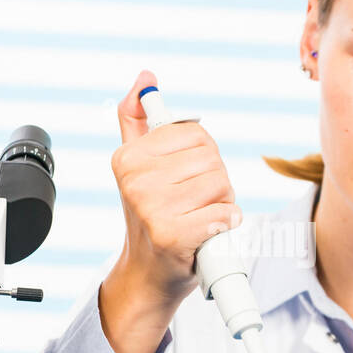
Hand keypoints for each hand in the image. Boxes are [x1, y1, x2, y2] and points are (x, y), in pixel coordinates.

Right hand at [98, 70, 239, 352]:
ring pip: (221, 184)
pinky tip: (206, 233)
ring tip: (199, 218)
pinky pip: (224, 214)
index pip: (197, 134)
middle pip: (212, 159)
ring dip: (221, 204)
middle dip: (215, 183)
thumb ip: (139, 119)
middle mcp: (134, 180)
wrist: (150, 274)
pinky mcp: (170, 234)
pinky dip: (224, 225)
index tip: (184, 179)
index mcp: (128, 157)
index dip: (203, 158)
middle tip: (194, 204)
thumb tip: (145, 77)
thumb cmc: (153, 217)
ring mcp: (150, 207)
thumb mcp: (139, 166)